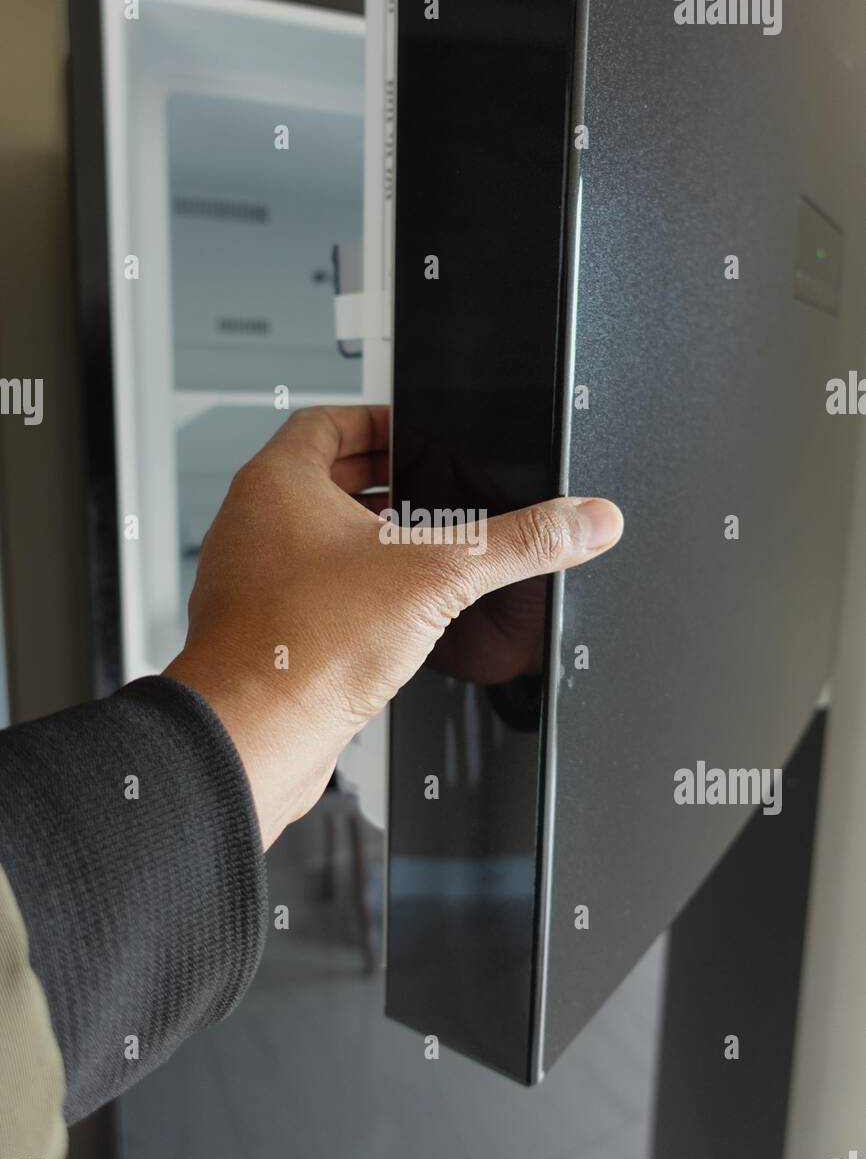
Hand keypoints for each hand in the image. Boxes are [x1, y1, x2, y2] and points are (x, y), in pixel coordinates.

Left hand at [165, 406, 622, 848]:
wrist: (254, 737)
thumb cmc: (303, 648)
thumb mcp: (437, 576)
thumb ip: (517, 543)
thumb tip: (584, 520)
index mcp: (278, 483)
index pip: (329, 421)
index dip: (381, 421)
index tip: (418, 434)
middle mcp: (255, 525)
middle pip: (324, 480)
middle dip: (384, 484)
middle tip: (431, 491)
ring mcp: (253, 580)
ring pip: (315, 540)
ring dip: (368, 540)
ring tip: (421, 550)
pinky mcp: (264, 632)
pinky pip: (310, 592)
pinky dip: (351, 592)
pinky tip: (393, 615)